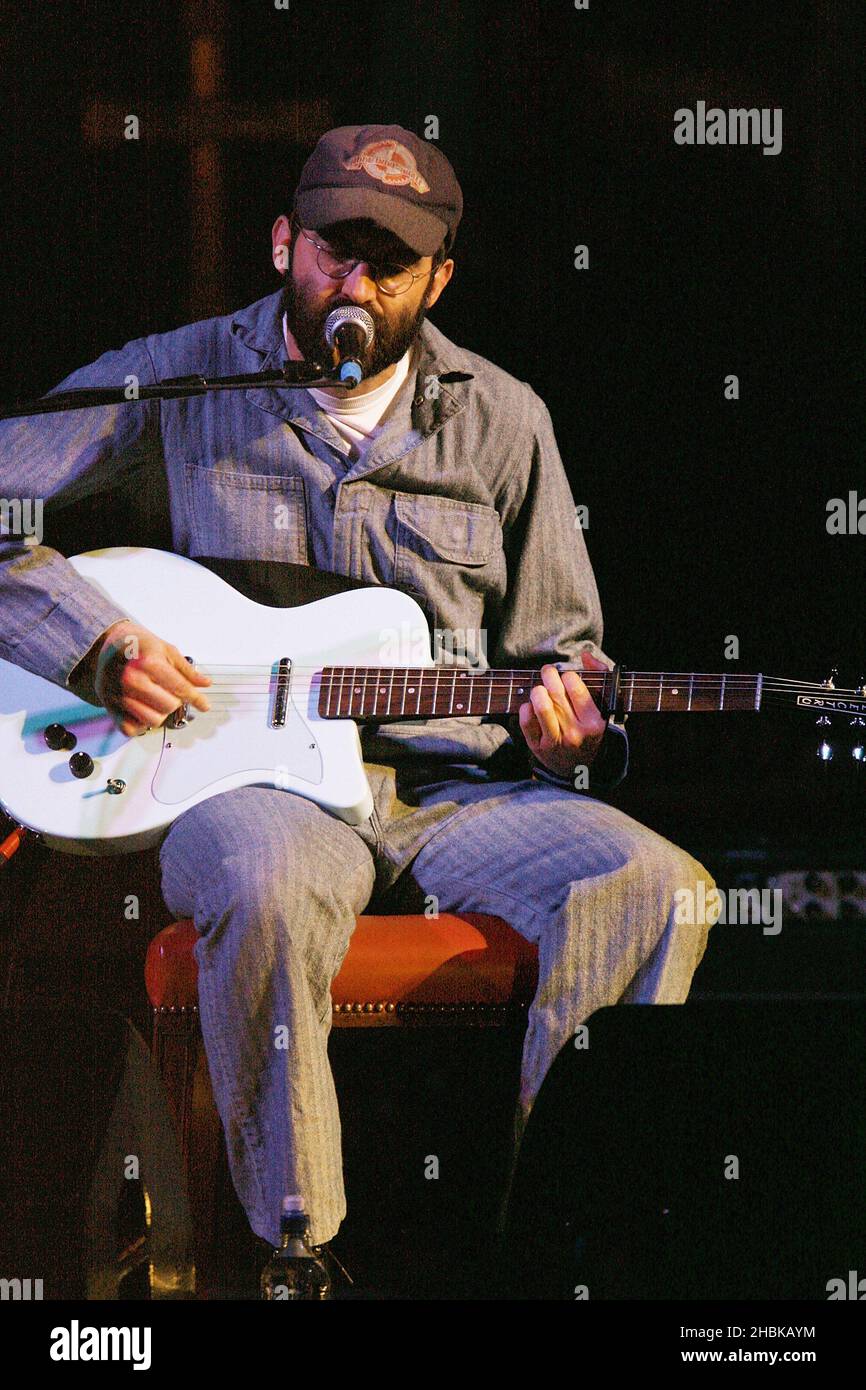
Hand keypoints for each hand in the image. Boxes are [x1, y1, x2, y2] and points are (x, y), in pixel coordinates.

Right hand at [83, 619, 211, 736]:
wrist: (107, 645)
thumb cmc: (137, 645)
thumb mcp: (166, 650)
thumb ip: (186, 670)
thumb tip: (204, 683)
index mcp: (148, 663)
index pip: (181, 689)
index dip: (197, 699)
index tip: (204, 705)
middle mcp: (131, 681)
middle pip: (169, 707)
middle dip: (175, 701)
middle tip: (170, 691)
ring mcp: (118, 695)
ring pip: (153, 721)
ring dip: (160, 713)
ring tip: (156, 699)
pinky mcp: (110, 708)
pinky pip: (132, 729)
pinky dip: (140, 723)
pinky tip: (143, 709)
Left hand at [517, 652, 608, 780]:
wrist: (580, 768)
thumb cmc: (590, 730)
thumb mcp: (602, 708)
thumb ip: (599, 677)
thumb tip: (585, 655)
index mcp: (594, 723)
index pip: (576, 688)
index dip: (568, 676)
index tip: (566, 677)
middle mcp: (575, 733)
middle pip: (556, 694)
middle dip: (549, 675)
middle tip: (548, 672)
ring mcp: (556, 742)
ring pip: (541, 707)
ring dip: (537, 691)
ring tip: (539, 688)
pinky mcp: (539, 748)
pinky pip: (527, 722)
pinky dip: (526, 709)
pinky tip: (531, 705)